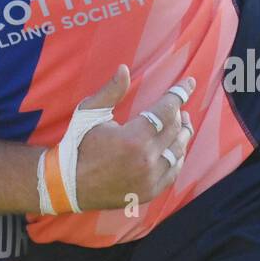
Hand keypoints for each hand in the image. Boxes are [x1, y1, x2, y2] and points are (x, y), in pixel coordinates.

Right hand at [73, 65, 194, 211]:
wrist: (70, 183)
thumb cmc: (79, 144)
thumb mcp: (90, 113)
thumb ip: (110, 91)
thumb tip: (124, 69)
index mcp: (133, 138)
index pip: (166, 110)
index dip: (179, 94)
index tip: (190, 83)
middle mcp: (146, 159)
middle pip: (175, 129)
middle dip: (179, 112)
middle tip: (178, 105)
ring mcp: (150, 178)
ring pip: (178, 151)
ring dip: (183, 134)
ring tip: (183, 123)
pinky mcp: (149, 191)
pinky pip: (173, 171)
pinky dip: (178, 156)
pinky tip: (176, 148)